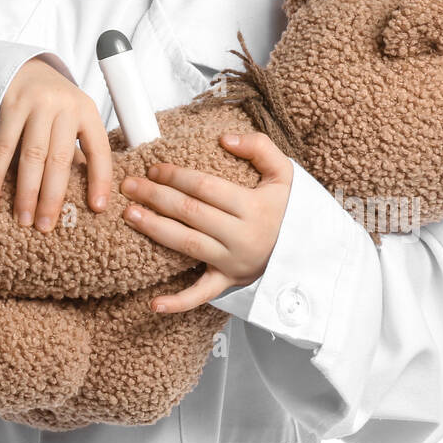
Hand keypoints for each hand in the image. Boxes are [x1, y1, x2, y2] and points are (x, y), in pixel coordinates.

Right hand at [0, 56, 112, 231]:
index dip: (99, 180)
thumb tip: (83, 198)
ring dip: (26, 191)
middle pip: (60, 158)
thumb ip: (76, 152)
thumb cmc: (54, 104)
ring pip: (32, 155)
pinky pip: (2, 145)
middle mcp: (64, 106)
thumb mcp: (73, 119)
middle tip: (46, 226)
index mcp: (87, 112)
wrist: (26, 67)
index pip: (99, 150)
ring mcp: (36, 104)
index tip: (97, 208)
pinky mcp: (11, 105)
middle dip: (53, 196)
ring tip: (23, 218)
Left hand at [118, 132, 293, 312]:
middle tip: (129, 185)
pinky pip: (202, 295)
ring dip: (155, 229)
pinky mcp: (230, 282)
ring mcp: (234, 262)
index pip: (206, 187)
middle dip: (156, 197)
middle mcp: (242, 236)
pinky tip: (153, 303)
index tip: (154, 168)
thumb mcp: (286, 172)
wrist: (313, 251)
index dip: (177, 176)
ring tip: (130, 215)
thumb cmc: (291, 209)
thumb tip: (225, 138)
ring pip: (187, 245)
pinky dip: (178, 301)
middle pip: (190, 213)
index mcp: (254, 207)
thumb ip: (259, 147)